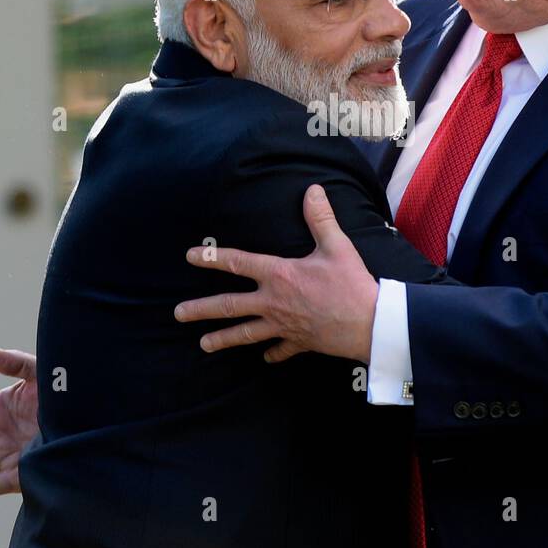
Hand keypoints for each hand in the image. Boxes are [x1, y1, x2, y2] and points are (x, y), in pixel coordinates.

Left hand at [175, 184, 377, 363]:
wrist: (369, 324)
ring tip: (203, 345)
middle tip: (178, 314)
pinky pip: (280, 349)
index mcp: (279, 275)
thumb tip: (312, 190)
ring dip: (223, 339)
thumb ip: (320, 218)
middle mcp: (274, 302)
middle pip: (230, 306)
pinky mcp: (299, 342)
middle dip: (201, 310)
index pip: (238, 263)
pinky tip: (264, 356)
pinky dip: (271, 352)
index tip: (190, 257)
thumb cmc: (351, 284)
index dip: (212, 258)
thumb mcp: (337, 246)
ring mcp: (284, 326)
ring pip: (246, 333)